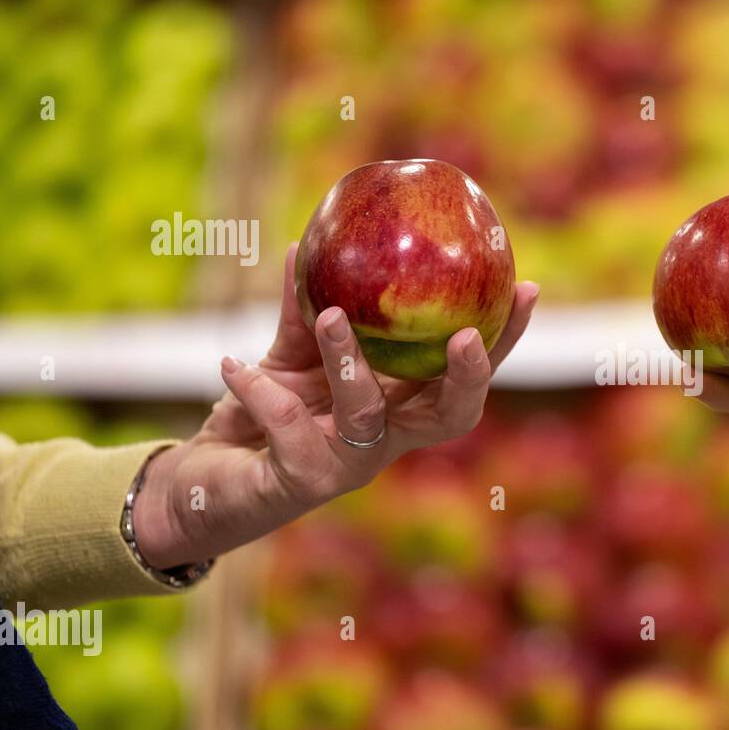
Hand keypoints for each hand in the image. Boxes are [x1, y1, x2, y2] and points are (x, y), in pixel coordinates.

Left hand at [133, 244, 538, 568]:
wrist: (201, 481)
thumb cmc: (258, 417)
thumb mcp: (287, 357)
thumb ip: (303, 312)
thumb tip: (303, 245)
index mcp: (399, 404)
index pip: (464, 374)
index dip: (504, 339)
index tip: (526, 288)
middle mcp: (386, 439)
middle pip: (450, 415)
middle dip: (467, 375)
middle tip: (464, 334)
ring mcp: (348, 466)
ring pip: (367, 415)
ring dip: (351, 360)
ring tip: (330, 314)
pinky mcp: (300, 484)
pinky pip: (287, 427)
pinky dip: (259, 389)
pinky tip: (231, 364)